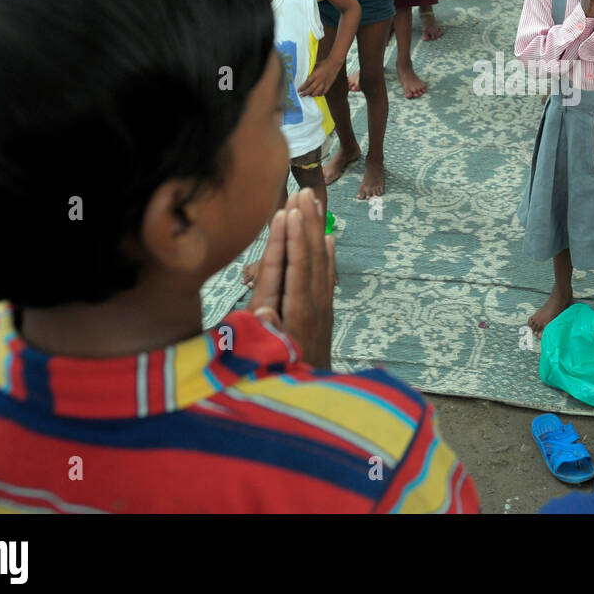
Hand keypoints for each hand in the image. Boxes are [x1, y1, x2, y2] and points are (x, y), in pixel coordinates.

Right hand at [248, 188, 335, 369]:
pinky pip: (327, 276)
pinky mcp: (324, 312)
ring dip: (316, 230)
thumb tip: (267, 310)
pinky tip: (328, 237)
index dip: (288, 240)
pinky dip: (327, 254)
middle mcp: (312, 305)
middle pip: (309, 256)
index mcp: (295, 313)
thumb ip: (266, 333)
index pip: (293, 268)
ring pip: (320, 261)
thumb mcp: (267, 360)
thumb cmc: (278, 380)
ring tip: (313, 202)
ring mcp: (322, 307)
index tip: (285, 213)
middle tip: (301, 192)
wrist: (311, 401)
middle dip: (305, 223)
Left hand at [299, 57, 339, 96]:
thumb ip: (311, 72)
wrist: (334, 63)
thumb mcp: (315, 66)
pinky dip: (320, 94)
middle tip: (301, 95)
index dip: (302, 88)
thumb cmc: (323, 63)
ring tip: (309, 95)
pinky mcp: (329, 84)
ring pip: (317, 92)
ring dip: (312, 95)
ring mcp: (324, 83)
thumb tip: (306, 76)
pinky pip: (324, 92)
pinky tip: (318, 94)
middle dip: (305, 93)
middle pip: (311, 89)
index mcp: (315, 75)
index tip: (299, 90)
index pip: (307, 83)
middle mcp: (319, 80)